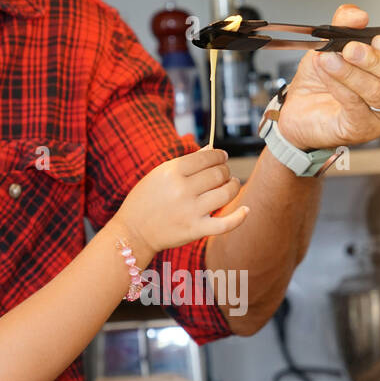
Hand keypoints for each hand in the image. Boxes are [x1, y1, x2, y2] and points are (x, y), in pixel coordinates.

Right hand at [114, 147, 249, 254]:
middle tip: (225, 172)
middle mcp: (182, 190)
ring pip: (226, 193)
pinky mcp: (195, 230)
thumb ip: (187, 162)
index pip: (207, 157)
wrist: (132, 231)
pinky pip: (225, 224)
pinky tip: (246, 210)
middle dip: (226, 171)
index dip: (220, 155)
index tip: (223, 157)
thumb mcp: (160, 174)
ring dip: (233, 186)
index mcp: (172, 172)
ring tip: (232, 184)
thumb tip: (212, 149)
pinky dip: (239, 217)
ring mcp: (190, 211)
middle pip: (219, 174)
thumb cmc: (145, 200)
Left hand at [275, 3, 379, 151]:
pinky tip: (327, 74)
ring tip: (329, 59)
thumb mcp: (332, 43)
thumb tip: (357, 15)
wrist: (299, 107)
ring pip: (377, 92)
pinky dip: (339, 86)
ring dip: (351, 72)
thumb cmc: (324, 78)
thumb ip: (345, 24)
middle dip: (375, 60)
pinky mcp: (364, 129)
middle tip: (350, 49)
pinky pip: (356, 106)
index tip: (379, 39)